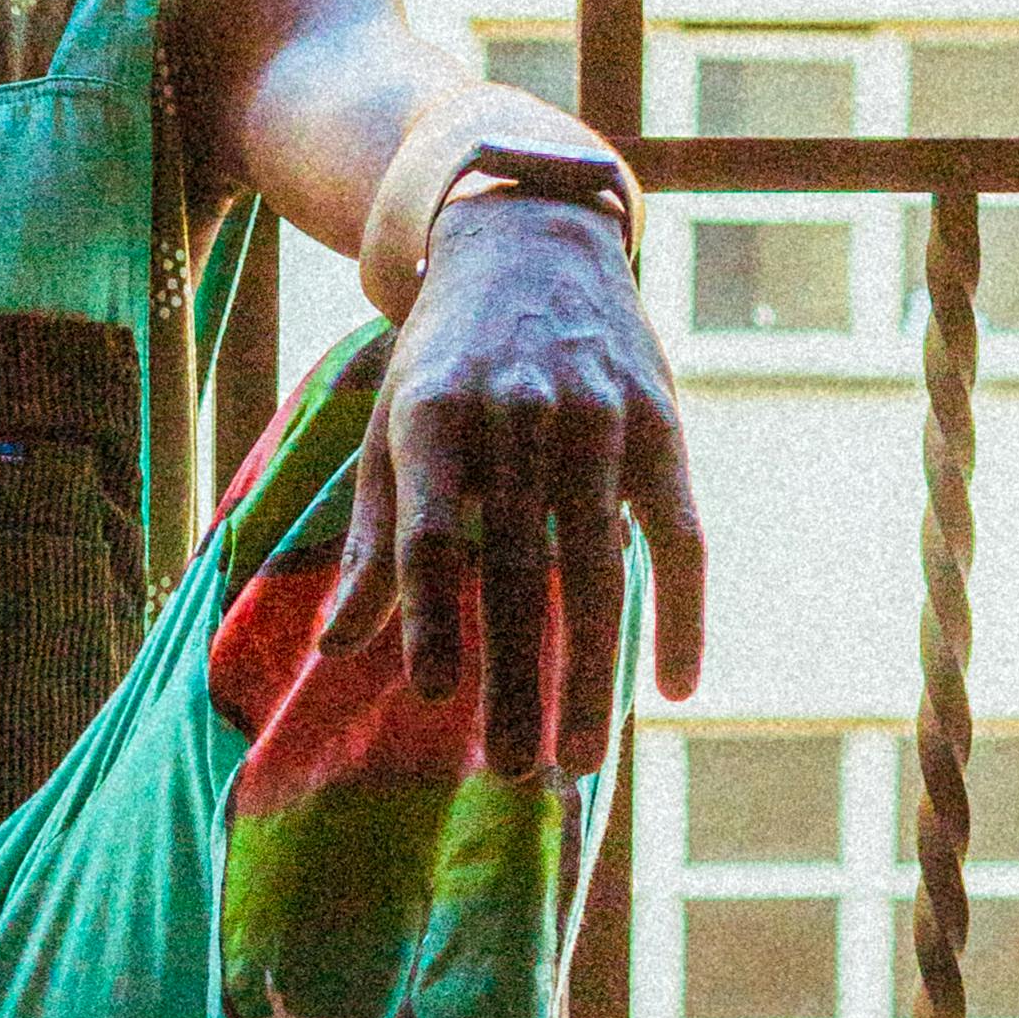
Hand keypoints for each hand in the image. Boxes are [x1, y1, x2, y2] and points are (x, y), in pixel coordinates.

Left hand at [323, 192, 705, 775]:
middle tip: (515, 773)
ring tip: (579, 760)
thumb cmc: (443, 360)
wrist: (531, 244)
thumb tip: (336, 649)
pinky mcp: (660, 427)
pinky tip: (677, 688)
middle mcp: (518, 415)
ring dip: (591, 674)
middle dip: (517, 680)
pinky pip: (681, 537)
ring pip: (598, 569)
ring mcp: (598, 420)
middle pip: (517, 569)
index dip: (433, 615)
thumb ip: (371, 540)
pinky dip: (682, 614)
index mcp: (433, 415)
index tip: (434, 695)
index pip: (433, 533)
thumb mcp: (388, 428)